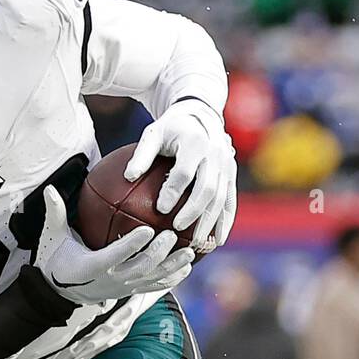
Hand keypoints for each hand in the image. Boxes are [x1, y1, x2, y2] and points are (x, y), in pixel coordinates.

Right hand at [34, 186, 194, 304]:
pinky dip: (171, 278)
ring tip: (189, 251)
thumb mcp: (53, 237)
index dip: (131, 245)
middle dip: (158, 252)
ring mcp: (122, 288)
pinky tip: (187, 267)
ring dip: (171, 266)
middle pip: (139, 268)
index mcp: (92, 266)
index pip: (115, 255)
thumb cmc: (57, 260)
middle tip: (171, 234)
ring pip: (151, 279)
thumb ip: (56, 213)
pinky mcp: (129, 292)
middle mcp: (110, 280)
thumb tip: (50, 188)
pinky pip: (154, 287)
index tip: (147, 229)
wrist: (58, 293)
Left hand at [124, 100, 236, 246]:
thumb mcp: (152, 134)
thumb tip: (127, 176)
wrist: (201, 115)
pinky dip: (225, 222)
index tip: (159, 209)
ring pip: (221, 198)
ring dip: (210, 222)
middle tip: (176, 229)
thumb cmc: (170, 129)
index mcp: (194, 142)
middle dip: (193, 211)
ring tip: (195, 244)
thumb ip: (141, 155)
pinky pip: (230, 201)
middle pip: (207, 188)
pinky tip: (216, 241)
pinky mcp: (232, 175)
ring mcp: (227, 165)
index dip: (173, 190)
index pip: (184, 171)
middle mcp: (215, 153)